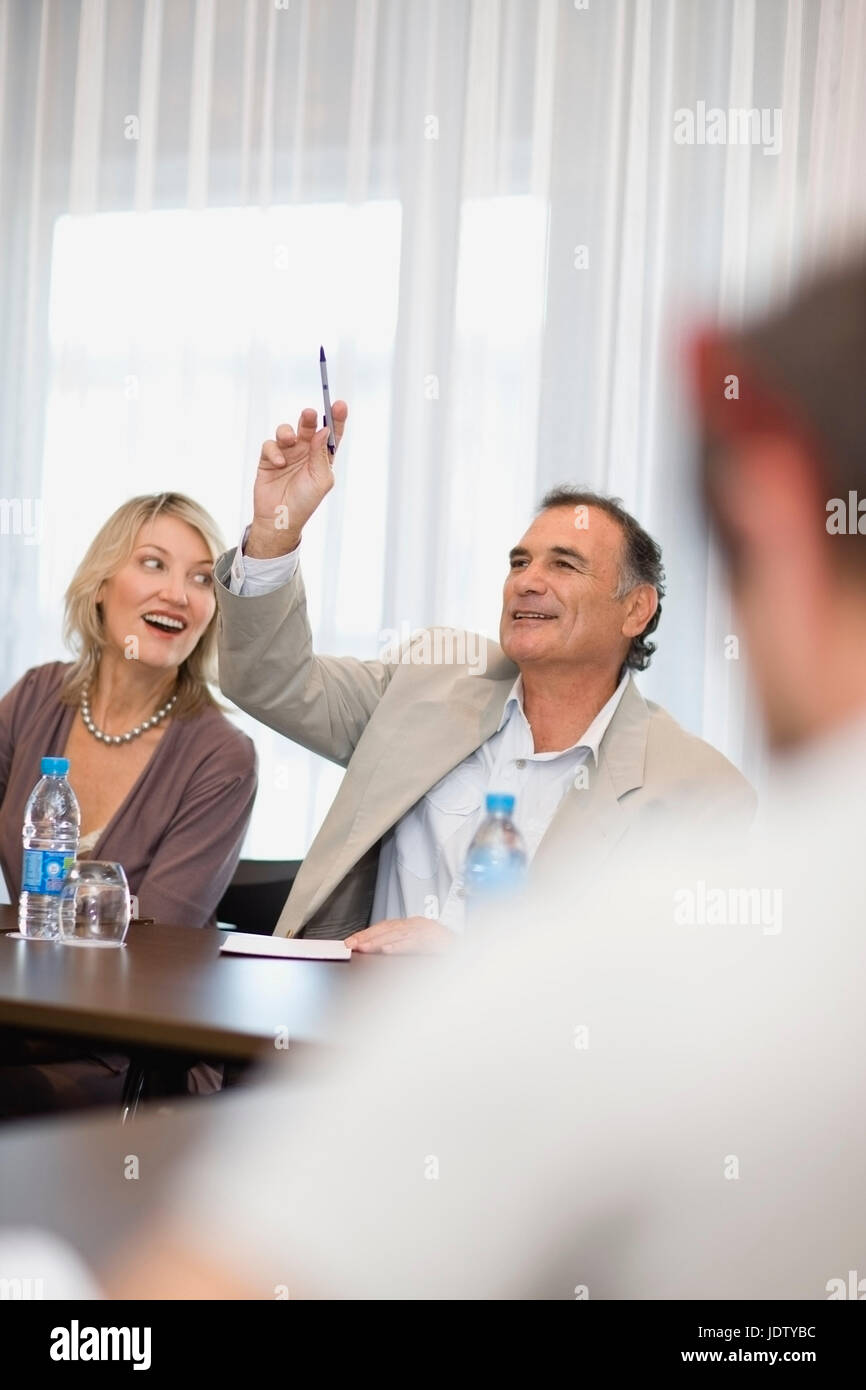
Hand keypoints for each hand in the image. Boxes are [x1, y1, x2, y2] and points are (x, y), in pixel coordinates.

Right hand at [246, 400, 348, 557]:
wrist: (279, 519)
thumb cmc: (305, 502)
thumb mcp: (320, 480)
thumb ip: (321, 455)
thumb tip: (324, 430)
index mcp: (322, 457)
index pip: (332, 434)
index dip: (336, 419)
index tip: (340, 405)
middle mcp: (305, 452)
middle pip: (309, 427)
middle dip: (309, 418)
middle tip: (310, 413)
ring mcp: (287, 454)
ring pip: (286, 431)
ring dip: (287, 431)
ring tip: (289, 441)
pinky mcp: (269, 458)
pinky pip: (270, 445)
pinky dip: (274, 450)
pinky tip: (279, 463)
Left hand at [345, 916, 455, 954]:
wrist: (472, 949)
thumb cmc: (445, 949)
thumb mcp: (420, 945)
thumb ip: (401, 945)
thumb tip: (378, 951)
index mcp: (413, 925)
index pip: (385, 927)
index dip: (366, 934)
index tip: (351, 942)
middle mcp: (418, 924)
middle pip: (387, 928)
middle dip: (367, 937)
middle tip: (351, 944)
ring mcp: (427, 930)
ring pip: (398, 934)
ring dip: (379, 941)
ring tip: (364, 948)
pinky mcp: (435, 939)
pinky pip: (415, 942)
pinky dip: (400, 946)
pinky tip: (388, 950)